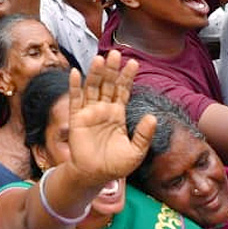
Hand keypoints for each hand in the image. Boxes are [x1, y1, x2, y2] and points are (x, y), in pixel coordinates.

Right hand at [65, 50, 155, 186]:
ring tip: (99, 59)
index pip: (123, 90)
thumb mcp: (136, 152)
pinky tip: (75, 72)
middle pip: (108, 84)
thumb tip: (153, 118)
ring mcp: (90, 112)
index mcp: (118, 114)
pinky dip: (75, 86)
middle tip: (116, 53)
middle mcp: (104, 109)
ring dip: (95, 73)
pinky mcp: (77, 118)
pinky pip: (75, 99)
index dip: (128, 77)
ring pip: (92, 88)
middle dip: (112, 69)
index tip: (134, 63)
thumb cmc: (116, 165)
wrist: (95, 175)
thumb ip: (144, 134)